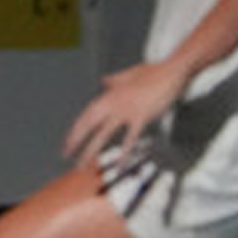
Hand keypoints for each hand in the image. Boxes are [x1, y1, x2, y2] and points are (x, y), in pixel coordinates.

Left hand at [62, 59, 187, 168]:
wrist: (172, 70)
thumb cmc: (154, 72)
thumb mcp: (129, 74)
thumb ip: (114, 80)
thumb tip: (103, 80)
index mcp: (108, 95)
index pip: (86, 115)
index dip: (76, 130)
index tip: (69, 142)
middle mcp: (112, 103)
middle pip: (87, 125)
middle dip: (75, 141)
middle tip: (66, 156)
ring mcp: (125, 110)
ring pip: (103, 135)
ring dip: (91, 151)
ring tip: (83, 166)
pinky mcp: (141, 116)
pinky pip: (129, 139)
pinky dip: (124, 154)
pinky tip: (119, 167)